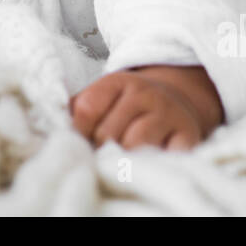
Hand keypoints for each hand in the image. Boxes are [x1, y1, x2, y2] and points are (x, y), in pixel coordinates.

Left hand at [69, 65, 220, 150]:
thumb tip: (57, 128)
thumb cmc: (128, 106)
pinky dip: (152, 164)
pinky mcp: (188, 136)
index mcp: (118, 82)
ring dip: (124, 159)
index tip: (82, 140)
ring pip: (135, 145)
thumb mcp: (104, 96)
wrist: (177, 100)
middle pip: (108, 133)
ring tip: (122, 159)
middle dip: (101, 149)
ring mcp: (168, 114)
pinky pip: (165, 157)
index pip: (86, 109)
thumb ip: (77, 109)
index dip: (79, 131)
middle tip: (104, 152)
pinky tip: (146, 163)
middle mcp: (145, 93)